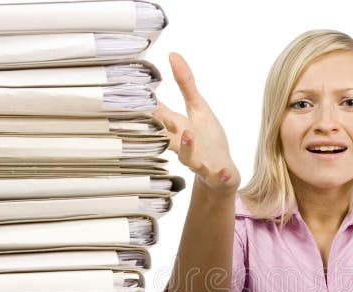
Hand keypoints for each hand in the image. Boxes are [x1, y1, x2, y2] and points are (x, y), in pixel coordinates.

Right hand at [153, 53, 239, 195]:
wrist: (221, 175)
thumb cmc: (207, 140)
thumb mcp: (198, 108)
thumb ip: (186, 84)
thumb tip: (173, 54)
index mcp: (178, 128)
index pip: (159, 115)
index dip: (145, 106)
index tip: (129, 96)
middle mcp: (184, 145)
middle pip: (168, 138)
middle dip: (159, 130)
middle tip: (151, 117)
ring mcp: (200, 161)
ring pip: (190, 157)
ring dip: (188, 148)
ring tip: (188, 134)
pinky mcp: (216, 175)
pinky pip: (218, 176)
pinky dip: (220, 175)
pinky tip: (224, 171)